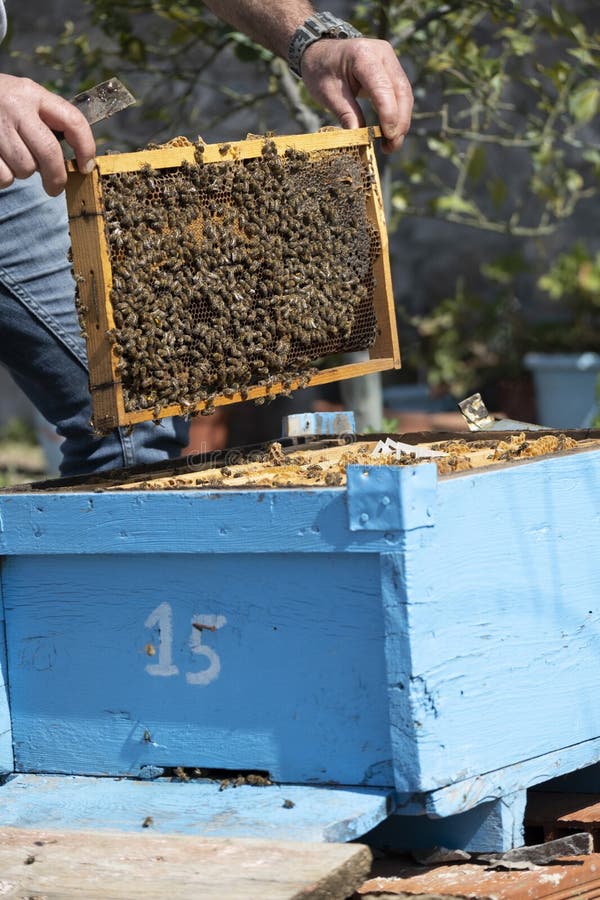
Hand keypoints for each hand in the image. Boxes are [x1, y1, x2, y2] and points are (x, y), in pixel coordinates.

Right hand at [0, 75, 95, 195]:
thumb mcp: (22, 99)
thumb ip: (45, 121)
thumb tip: (71, 161)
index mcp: (32, 94)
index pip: (72, 121)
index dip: (86, 148)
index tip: (86, 166)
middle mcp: (15, 106)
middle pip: (49, 153)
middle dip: (56, 177)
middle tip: (55, 188)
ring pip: (25, 168)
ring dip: (22, 172)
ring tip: (12, 157)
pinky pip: (4, 177)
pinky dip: (3, 177)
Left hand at [300, 38, 412, 152]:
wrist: (321, 52)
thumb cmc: (322, 71)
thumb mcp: (327, 93)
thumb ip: (345, 113)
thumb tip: (359, 139)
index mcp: (363, 55)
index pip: (382, 86)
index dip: (389, 113)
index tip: (388, 136)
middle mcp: (382, 53)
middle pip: (400, 90)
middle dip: (400, 122)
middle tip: (392, 147)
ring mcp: (390, 60)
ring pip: (405, 94)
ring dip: (402, 122)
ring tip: (391, 145)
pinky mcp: (392, 69)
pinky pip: (401, 94)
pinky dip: (398, 115)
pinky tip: (390, 133)